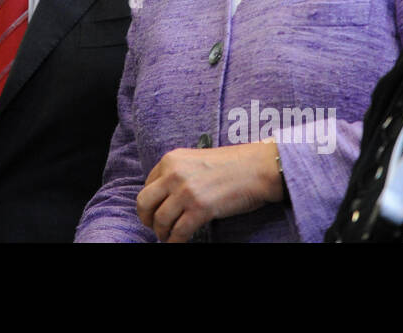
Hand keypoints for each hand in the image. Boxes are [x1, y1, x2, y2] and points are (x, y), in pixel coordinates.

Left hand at [136, 142, 283, 241]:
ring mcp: (186, 192)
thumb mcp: (196, 160)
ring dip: (162, 233)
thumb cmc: (232, 165)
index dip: (150, 202)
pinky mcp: (200, 209)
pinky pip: (179, 232)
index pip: (147, 184)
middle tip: (153, 227)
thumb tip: (165, 196)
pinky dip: (175, 241)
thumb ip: (178, 173)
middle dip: (146, 219)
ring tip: (168, 237)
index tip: (154, 211)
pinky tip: (178, 242)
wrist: (257, 168)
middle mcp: (174, 174)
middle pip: (145, 202)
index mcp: (171, 160)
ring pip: (160, 220)